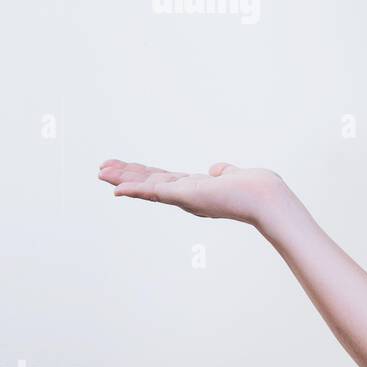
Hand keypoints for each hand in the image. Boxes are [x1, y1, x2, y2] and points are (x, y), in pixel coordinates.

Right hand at [98, 159, 288, 226]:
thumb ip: (223, 172)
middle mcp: (186, 195)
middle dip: (125, 176)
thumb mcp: (233, 175)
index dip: (142, 174)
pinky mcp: (185, 196)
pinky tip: (117, 189)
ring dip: (123, 180)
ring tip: (101, 173)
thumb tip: (217, 169)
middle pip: (149, 182)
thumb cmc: (255, 189)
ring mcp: (184, 197)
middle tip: (101, 169)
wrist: (265, 197)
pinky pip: (154, 193)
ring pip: (146, 187)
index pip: (163, 179)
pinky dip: (135, 191)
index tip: (123, 169)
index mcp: (195, 189)